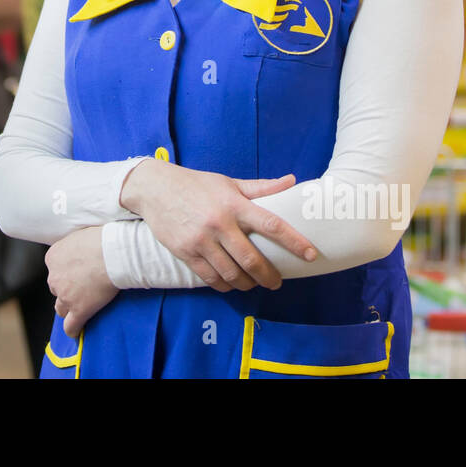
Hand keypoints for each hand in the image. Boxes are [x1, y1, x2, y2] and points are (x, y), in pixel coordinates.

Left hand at [45, 226, 116, 338]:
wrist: (112, 253)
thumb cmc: (101, 239)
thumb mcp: (79, 235)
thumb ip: (73, 246)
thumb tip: (79, 249)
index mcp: (52, 257)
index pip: (55, 269)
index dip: (67, 272)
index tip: (78, 272)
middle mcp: (54, 277)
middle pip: (56, 288)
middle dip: (66, 289)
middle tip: (82, 287)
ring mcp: (65, 295)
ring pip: (60, 308)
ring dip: (68, 307)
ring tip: (80, 307)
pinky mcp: (79, 309)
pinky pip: (70, 326)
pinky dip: (73, 330)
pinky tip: (77, 331)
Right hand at [119, 161, 314, 291]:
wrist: (155, 189)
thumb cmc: (196, 184)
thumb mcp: (228, 182)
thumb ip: (260, 187)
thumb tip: (291, 181)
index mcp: (234, 204)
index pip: (271, 225)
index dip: (294, 241)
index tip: (310, 254)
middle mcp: (219, 223)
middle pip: (252, 259)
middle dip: (269, 276)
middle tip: (277, 282)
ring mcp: (201, 240)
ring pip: (232, 273)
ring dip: (247, 283)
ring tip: (254, 283)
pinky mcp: (186, 252)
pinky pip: (211, 277)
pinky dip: (225, 285)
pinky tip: (231, 284)